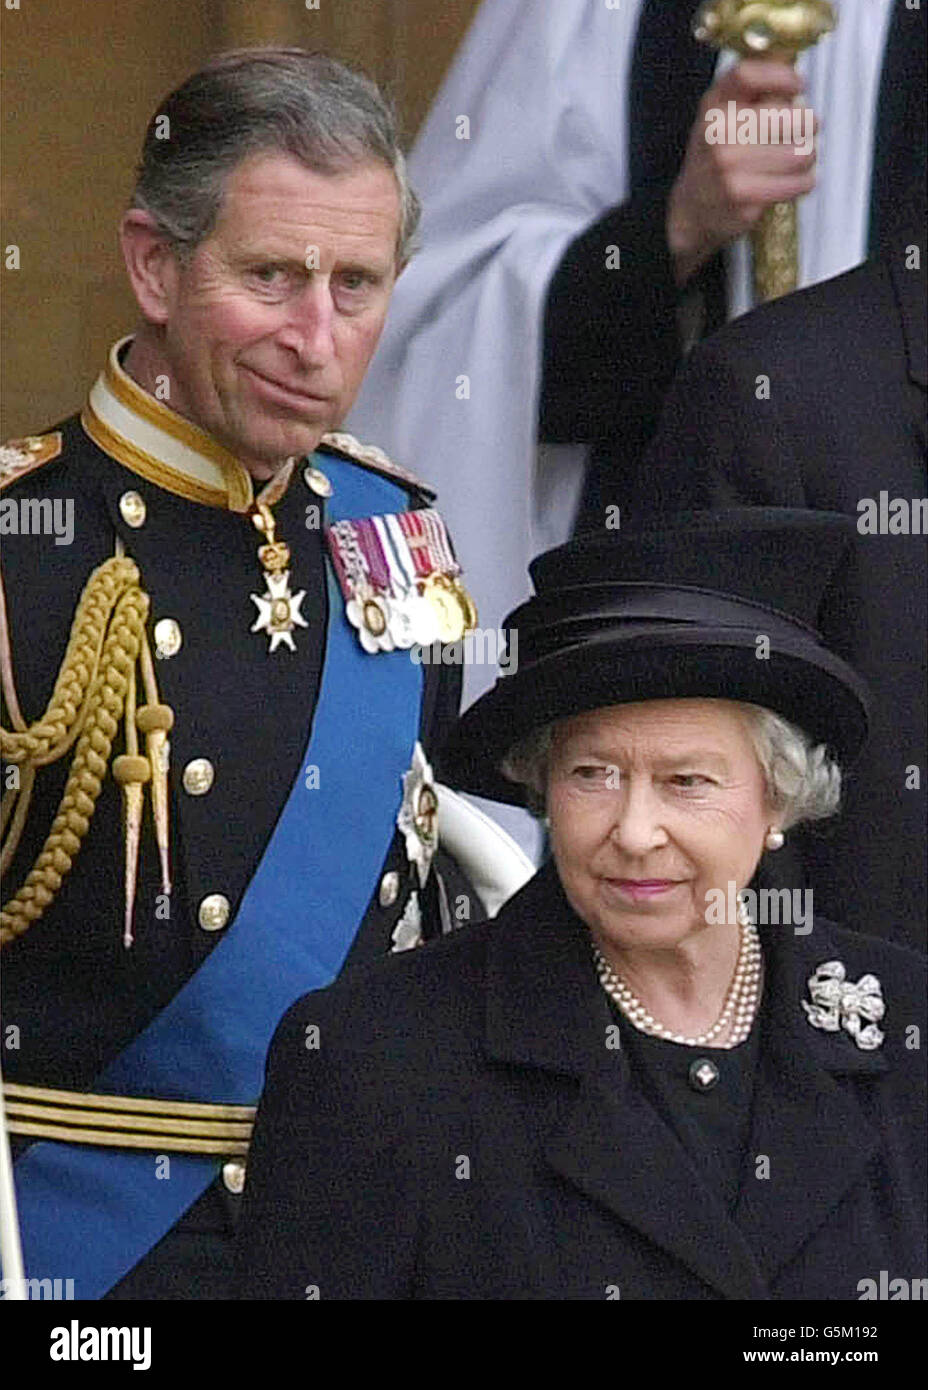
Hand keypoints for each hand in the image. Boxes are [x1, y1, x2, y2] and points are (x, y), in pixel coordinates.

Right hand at [667, 60, 817, 285]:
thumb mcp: (723, 112)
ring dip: (809, 155)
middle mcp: (717, 136)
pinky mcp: (744, 201)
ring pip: (801, 153)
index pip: (748, 76)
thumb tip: (795, 76)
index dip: (782, 76)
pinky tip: (796, 180)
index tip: (799, 85)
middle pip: (791, 117)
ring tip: (801, 157)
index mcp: (713, 107)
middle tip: (807, 130)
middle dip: (808, 124)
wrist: (692, 208)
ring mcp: (729, 170)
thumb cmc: (718, 154)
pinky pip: (796, 184)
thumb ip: (755, 88)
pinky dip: (803, 182)